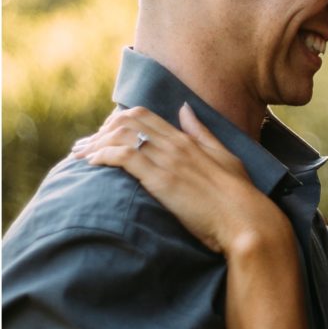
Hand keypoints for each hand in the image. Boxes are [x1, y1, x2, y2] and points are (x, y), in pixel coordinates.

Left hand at [72, 105, 286, 255]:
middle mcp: (176, 144)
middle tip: (85, 146)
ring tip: (80, 155)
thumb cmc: (239, 196)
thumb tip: (185, 108)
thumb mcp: (224, 156)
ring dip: (95, 143)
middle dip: (101, 130)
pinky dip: (103, 155)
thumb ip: (202, 132)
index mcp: (188, 139)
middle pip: (128, 121)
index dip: (118, 122)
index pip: (145, 116)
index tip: (103, 136)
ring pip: (121, 136)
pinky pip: (123, 156)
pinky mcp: (161, 179)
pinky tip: (92, 163)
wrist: (246, 220)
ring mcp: (168, 160)